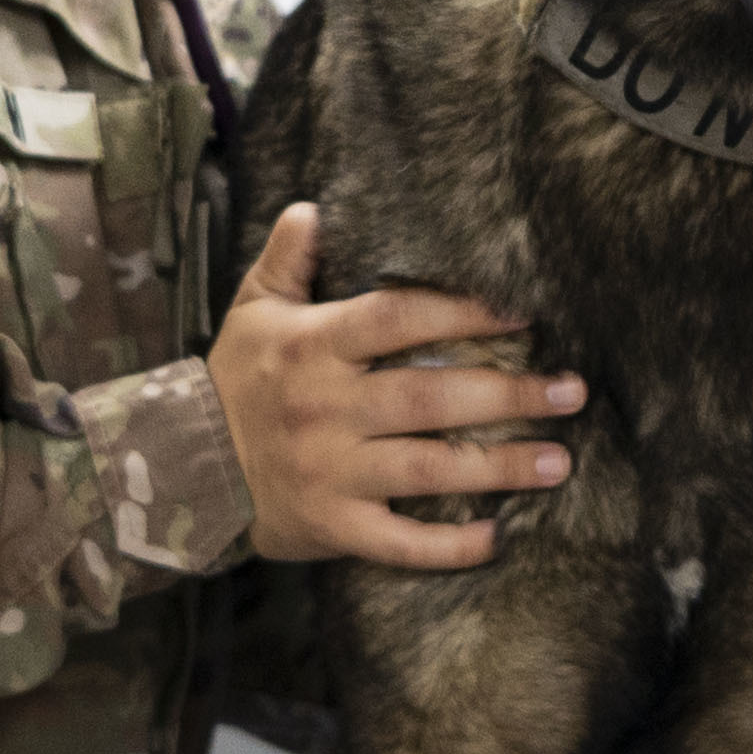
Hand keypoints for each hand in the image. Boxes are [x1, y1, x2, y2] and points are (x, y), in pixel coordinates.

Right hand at [212, 205, 582, 568]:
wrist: (180, 468)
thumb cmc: (235, 381)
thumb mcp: (253, 310)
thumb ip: (289, 259)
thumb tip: (316, 207)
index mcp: (314, 347)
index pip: (399, 318)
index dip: (464, 312)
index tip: (524, 314)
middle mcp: (326, 408)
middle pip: (430, 397)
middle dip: (508, 394)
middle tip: (571, 390)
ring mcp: (331, 471)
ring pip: (428, 469)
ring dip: (499, 466)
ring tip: (559, 460)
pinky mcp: (333, 525)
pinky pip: (398, 541)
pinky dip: (448, 547)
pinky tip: (496, 539)